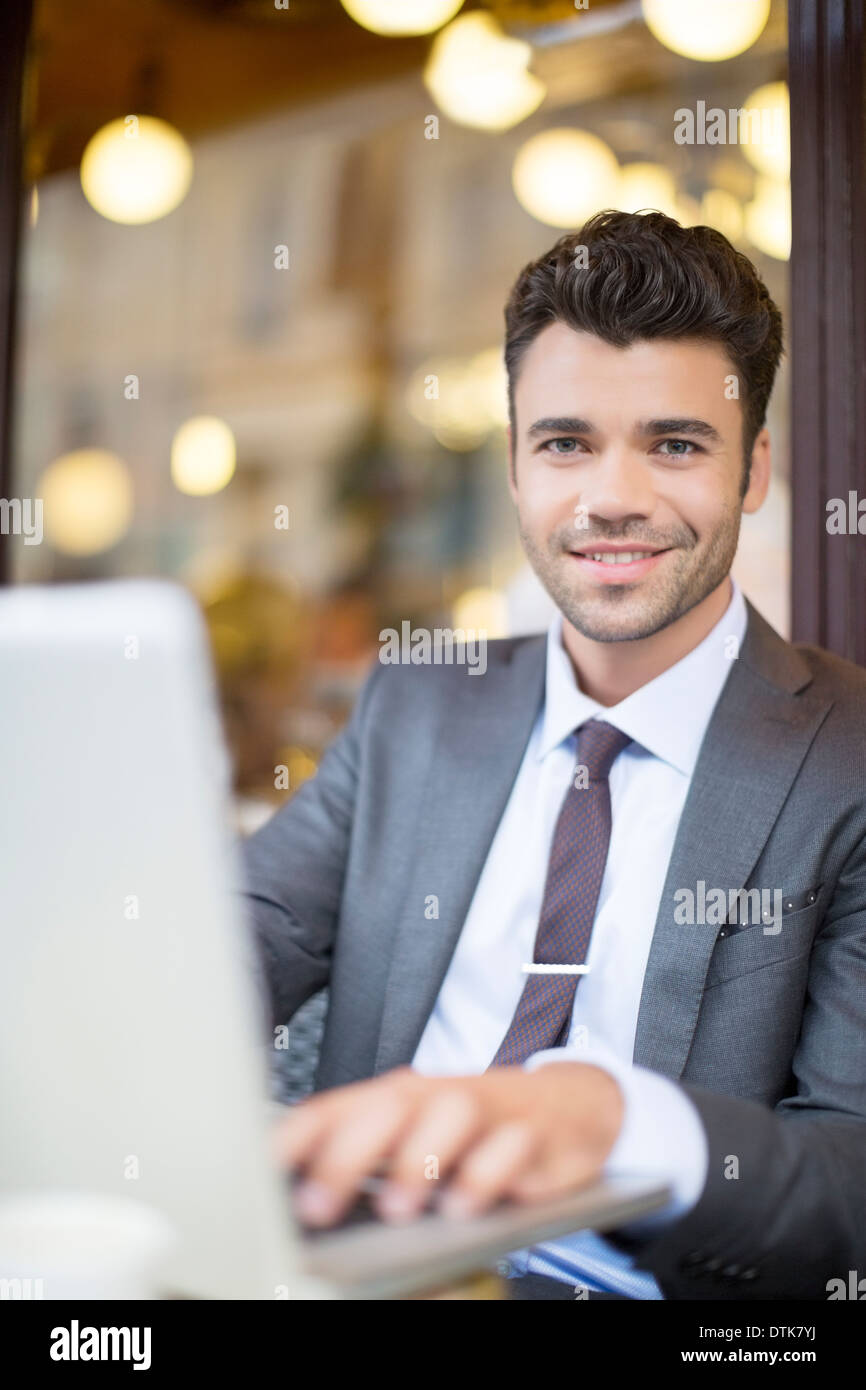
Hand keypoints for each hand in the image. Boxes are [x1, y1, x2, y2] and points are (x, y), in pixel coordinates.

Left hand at [275, 1062, 623, 1226]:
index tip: (264, 1171)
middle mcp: (438, 1097)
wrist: (567, 1104)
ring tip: (396, 1209)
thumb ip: (362, 1156)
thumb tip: (294, 1196)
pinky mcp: (533, 1135)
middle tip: (317, 1205)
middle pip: (388, 1110)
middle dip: (347, 1157)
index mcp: (398, 1097)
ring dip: (418, 1162)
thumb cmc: (473, 1126)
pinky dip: (486, 1176)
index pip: (339, 1106)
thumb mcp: (413, 1135)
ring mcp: (488, 1111)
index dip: (299, 1137)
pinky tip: (465, 1205)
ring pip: (450, 1118)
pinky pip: (510, 1148)